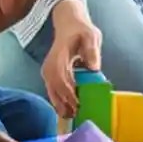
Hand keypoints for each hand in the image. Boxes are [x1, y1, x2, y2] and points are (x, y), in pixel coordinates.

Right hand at [41, 0, 101, 117]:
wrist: (68, 24)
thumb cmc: (81, 30)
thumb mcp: (91, 35)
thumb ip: (92, 51)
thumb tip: (95, 68)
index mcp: (59, 57)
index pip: (61, 79)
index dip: (69, 93)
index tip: (78, 103)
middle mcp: (50, 66)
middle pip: (54, 89)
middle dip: (65, 103)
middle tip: (77, 115)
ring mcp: (48, 71)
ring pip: (51, 92)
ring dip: (60, 105)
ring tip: (72, 117)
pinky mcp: (49, 75)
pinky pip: (52, 90)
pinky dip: (59, 101)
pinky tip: (66, 111)